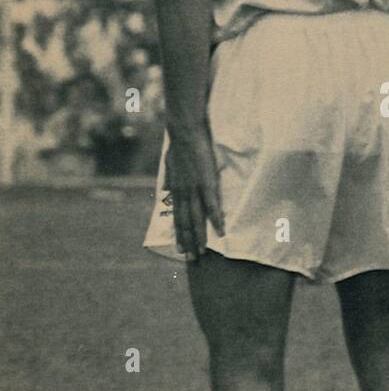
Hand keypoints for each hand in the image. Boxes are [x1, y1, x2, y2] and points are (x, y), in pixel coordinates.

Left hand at [165, 123, 224, 260]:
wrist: (184, 131)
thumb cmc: (178, 145)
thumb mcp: (169, 164)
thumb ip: (169, 179)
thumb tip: (165, 190)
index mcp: (176, 190)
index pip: (177, 218)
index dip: (179, 234)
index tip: (181, 249)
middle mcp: (184, 193)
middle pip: (186, 223)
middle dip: (189, 242)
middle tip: (192, 260)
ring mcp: (195, 189)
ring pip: (197, 218)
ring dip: (200, 237)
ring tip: (203, 252)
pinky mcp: (207, 182)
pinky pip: (212, 205)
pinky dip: (216, 219)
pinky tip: (220, 231)